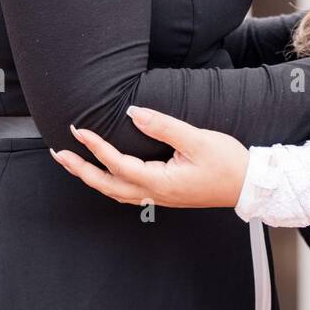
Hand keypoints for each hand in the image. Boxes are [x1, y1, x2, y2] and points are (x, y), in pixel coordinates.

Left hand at [50, 107, 249, 207]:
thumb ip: (163, 126)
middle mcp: (154, 194)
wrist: (249, 185)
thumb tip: (135, 113)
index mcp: (160, 182)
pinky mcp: (164, 194)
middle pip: (107, 185)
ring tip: (73, 163)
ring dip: (91, 177)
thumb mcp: (197, 140)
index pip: (118, 163)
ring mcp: (158, 197)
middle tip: (60, 153)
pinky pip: (127, 191)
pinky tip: (105, 173)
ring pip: (114, 191)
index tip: (80, 130)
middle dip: (80, 169)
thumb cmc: (227, 163)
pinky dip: (108, 182)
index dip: (97, 147)